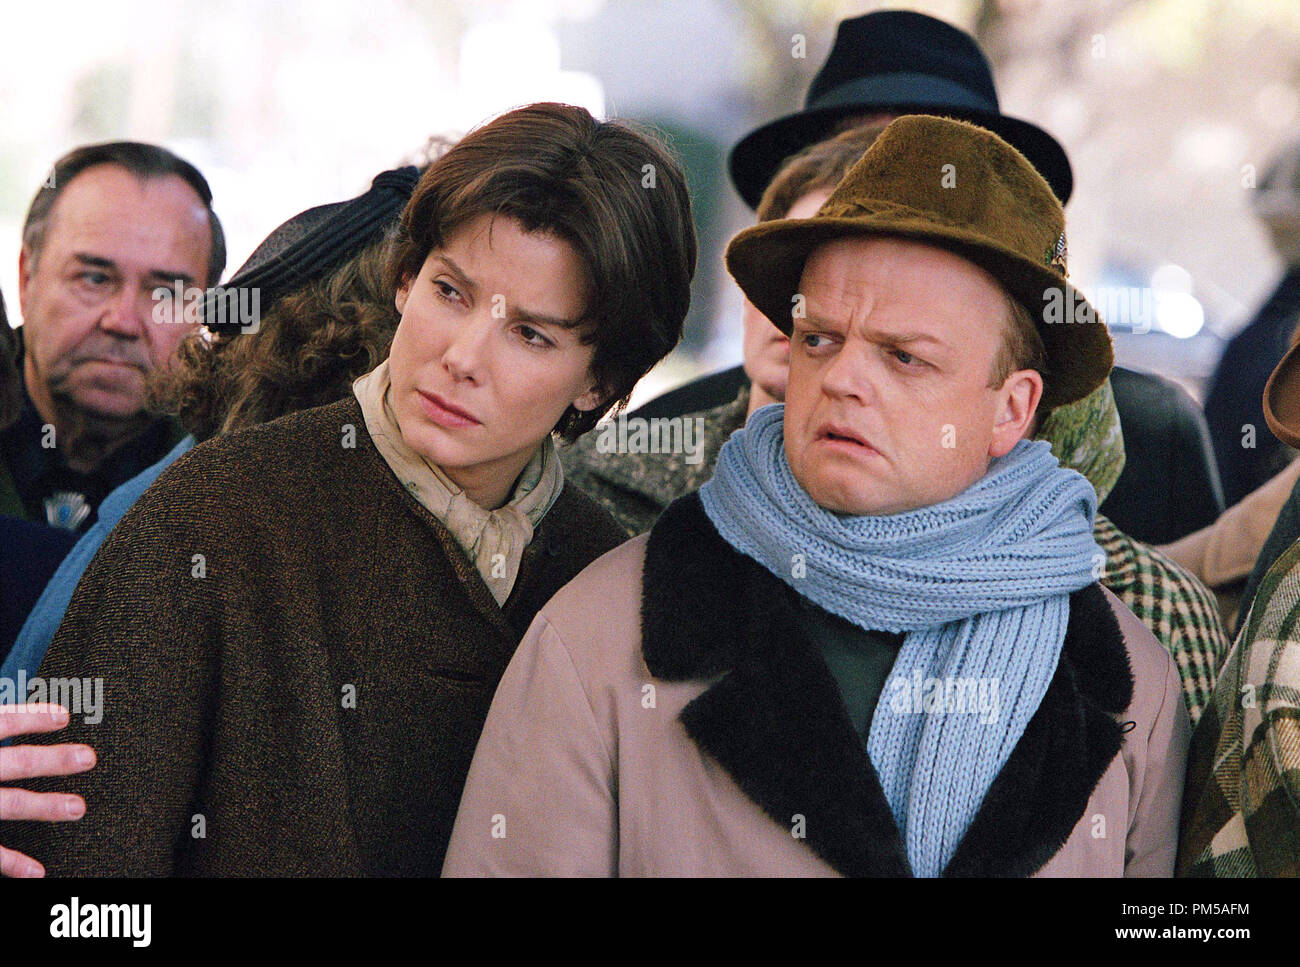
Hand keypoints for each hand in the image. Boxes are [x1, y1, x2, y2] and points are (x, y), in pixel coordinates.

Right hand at [0, 704, 95, 876]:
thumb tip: (12, 719)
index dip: (30, 718)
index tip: (64, 716)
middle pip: (14, 763)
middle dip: (53, 760)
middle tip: (88, 757)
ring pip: (7, 804)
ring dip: (44, 807)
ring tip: (78, 808)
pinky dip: (10, 863)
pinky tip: (36, 871)